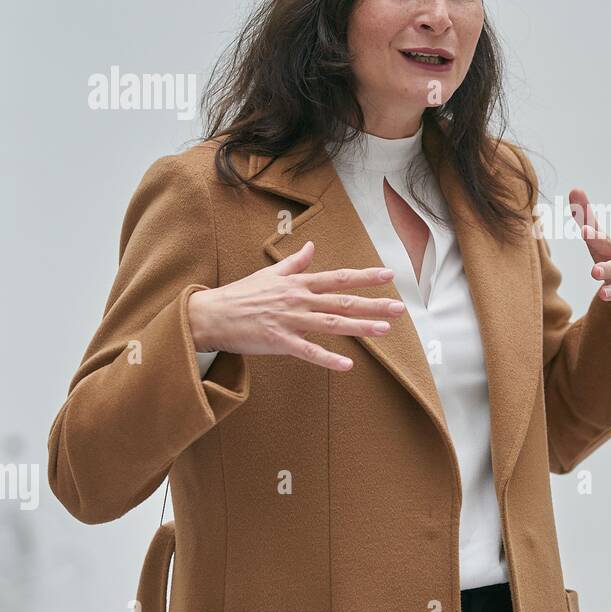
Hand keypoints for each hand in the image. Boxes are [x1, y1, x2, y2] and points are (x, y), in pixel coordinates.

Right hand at [186, 240, 405, 371]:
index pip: (338, 277)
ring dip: (359, 327)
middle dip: (373, 304)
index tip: (389, 275)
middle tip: (400, 308)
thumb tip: (311, 246)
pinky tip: (348, 365)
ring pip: (332, 323)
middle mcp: (299, 299)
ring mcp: (290, 320)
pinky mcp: (279, 341)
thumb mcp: (269, 273)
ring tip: (384, 330)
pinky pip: (308, 351)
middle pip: (342, 300)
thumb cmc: (241, 294)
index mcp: (298, 283)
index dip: (365, 276)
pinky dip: (328, 359)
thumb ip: (294, 262)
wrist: (210, 314)